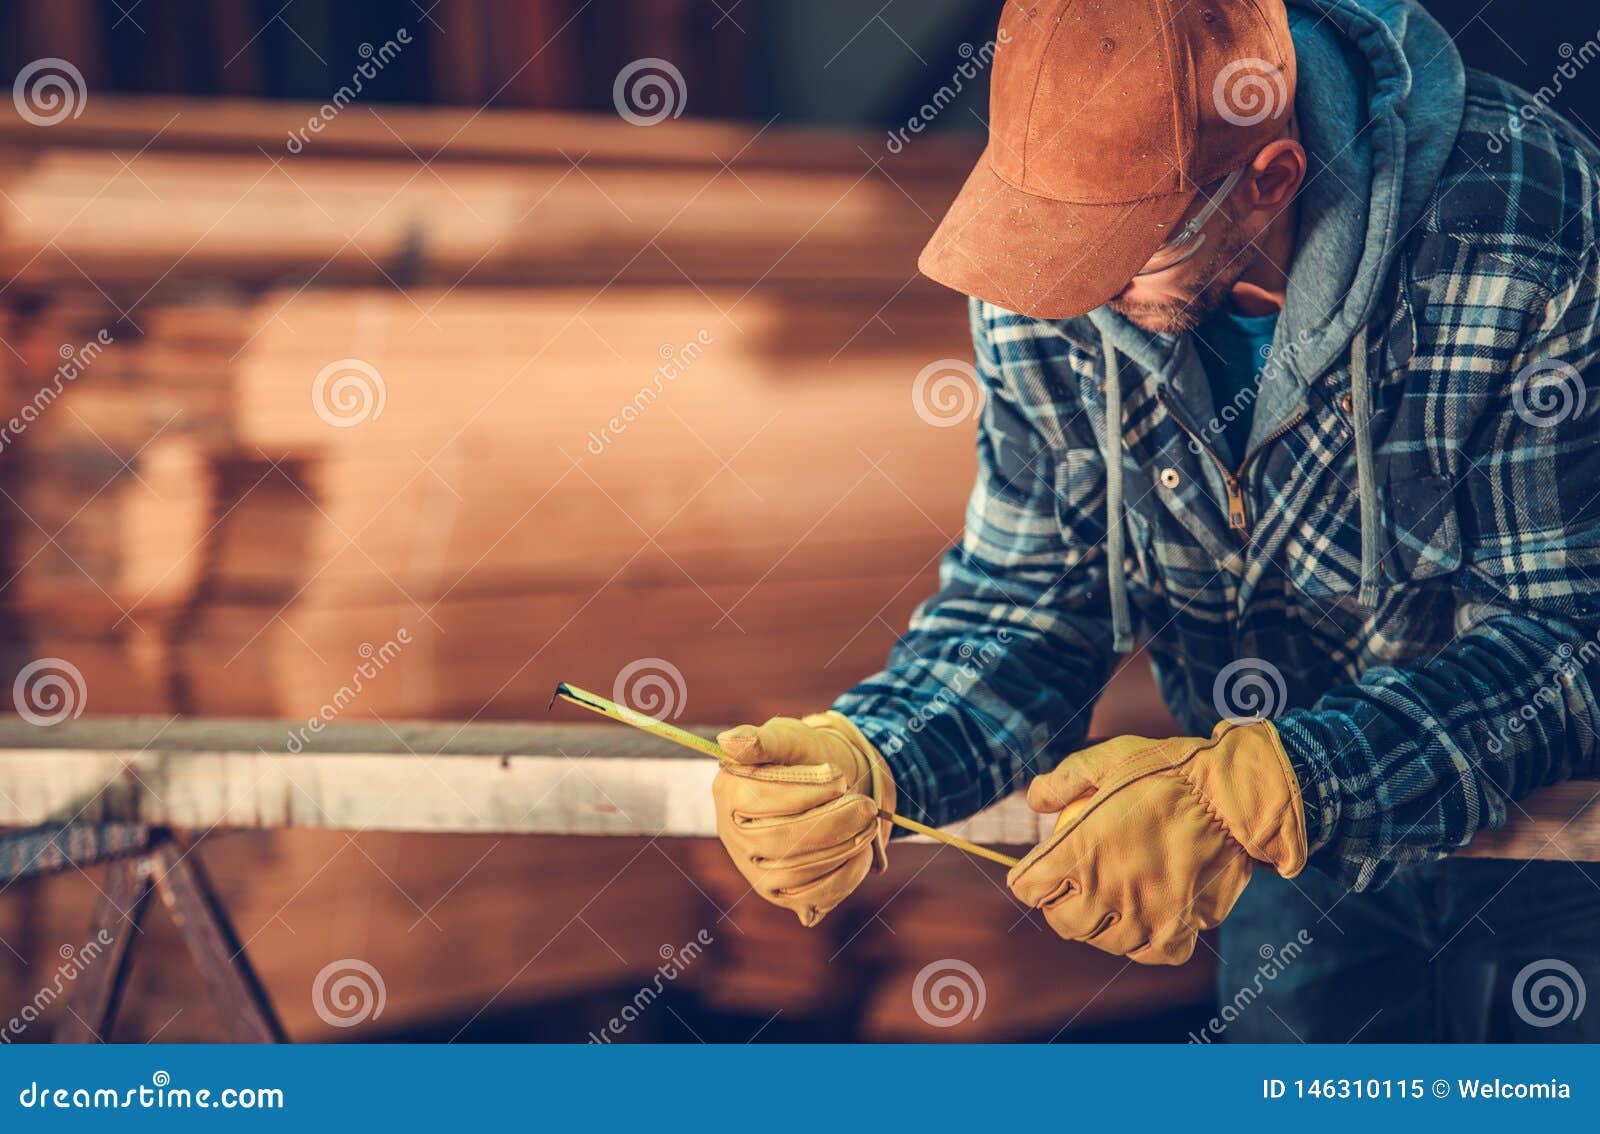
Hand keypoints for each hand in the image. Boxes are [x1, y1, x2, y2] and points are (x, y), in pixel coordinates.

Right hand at [712, 712, 893, 926]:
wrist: (830, 785)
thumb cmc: (804, 757)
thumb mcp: (788, 737)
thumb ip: (763, 739)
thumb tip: (730, 741)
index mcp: (729, 793)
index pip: (759, 800)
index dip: (805, 792)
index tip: (839, 777)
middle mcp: (735, 837)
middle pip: (777, 841)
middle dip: (831, 823)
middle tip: (867, 806)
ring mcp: (755, 870)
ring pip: (796, 873)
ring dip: (842, 848)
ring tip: (869, 824)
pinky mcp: (782, 894)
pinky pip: (813, 899)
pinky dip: (844, 876)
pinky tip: (862, 852)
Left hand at [1006, 720, 1306, 963]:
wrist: (1236, 796)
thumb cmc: (1170, 771)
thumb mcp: (1109, 757)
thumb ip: (1064, 779)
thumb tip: (1035, 801)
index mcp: (1082, 850)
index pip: (1030, 888)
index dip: (1029, 879)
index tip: (1039, 871)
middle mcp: (1108, 890)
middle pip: (1062, 922)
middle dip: (1058, 907)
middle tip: (1071, 890)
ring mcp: (1145, 915)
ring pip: (1104, 942)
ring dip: (1099, 925)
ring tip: (1108, 904)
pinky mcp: (1181, 929)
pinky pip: (1150, 953)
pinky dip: (1143, 941)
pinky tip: (1145, 920)